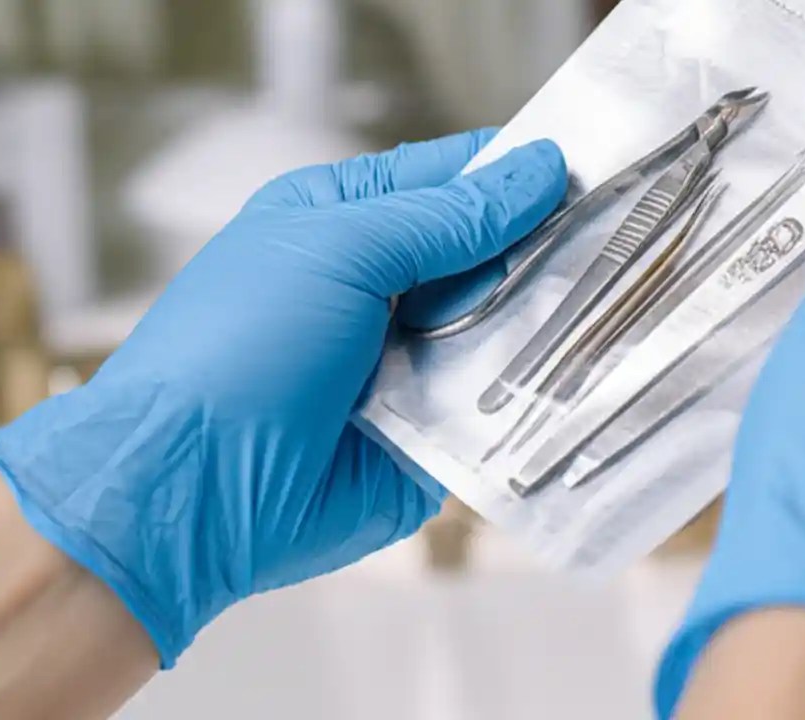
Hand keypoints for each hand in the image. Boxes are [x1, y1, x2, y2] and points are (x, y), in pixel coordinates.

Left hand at [0, 130, 566, 665]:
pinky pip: (493, 409)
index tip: (590, 166)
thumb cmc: (240, 348)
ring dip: (538, 325)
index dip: (513, 171)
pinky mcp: (429, 436)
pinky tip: (578, 381)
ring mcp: (406, 366)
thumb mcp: (340, 251)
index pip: (447, 178)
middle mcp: (379, 290)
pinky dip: (524, 398)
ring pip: (500, 332)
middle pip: (487, 256)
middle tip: (611, 243)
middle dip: (539, 251)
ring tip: (606, 308)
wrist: (193, 494)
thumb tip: (539, 169)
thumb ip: (446, 217)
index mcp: (344, 222)